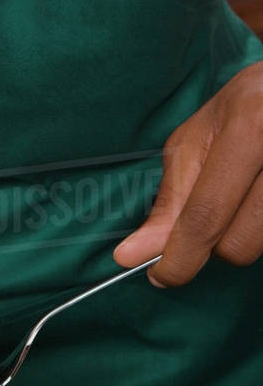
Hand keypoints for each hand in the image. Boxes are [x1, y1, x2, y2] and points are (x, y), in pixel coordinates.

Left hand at [114, 61, 262, 285]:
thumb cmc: (243, 109)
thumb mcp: (197, 140)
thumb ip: (170, 198)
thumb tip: (135, 254)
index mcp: (250, 128)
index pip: (206, 215)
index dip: (179, 256)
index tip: (160, 276)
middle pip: (237, 243)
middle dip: (214, 241)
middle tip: (217, 203)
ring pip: (259, 247)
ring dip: (241, 234)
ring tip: (245, 192)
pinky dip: (260, 228)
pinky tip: (259, 198)